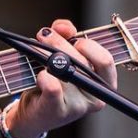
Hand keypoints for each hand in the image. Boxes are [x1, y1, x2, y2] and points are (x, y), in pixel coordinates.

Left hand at [4, 19, 116, 137]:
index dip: (88, 45)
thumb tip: (63, 26)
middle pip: (83, 62)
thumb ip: (67, 37)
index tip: (73, 38)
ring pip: (66, 72)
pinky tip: (39, 75)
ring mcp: (77, 106)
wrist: (33, 111)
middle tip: (44, 34)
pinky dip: (44, 76)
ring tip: (35, 52)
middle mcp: (95, 97)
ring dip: (46, 57)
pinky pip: (53, 88)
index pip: (105, 60)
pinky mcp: (57, 111)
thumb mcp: (64, 55)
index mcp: (103, 82)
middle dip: (59, 43)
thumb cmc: (52, 80)